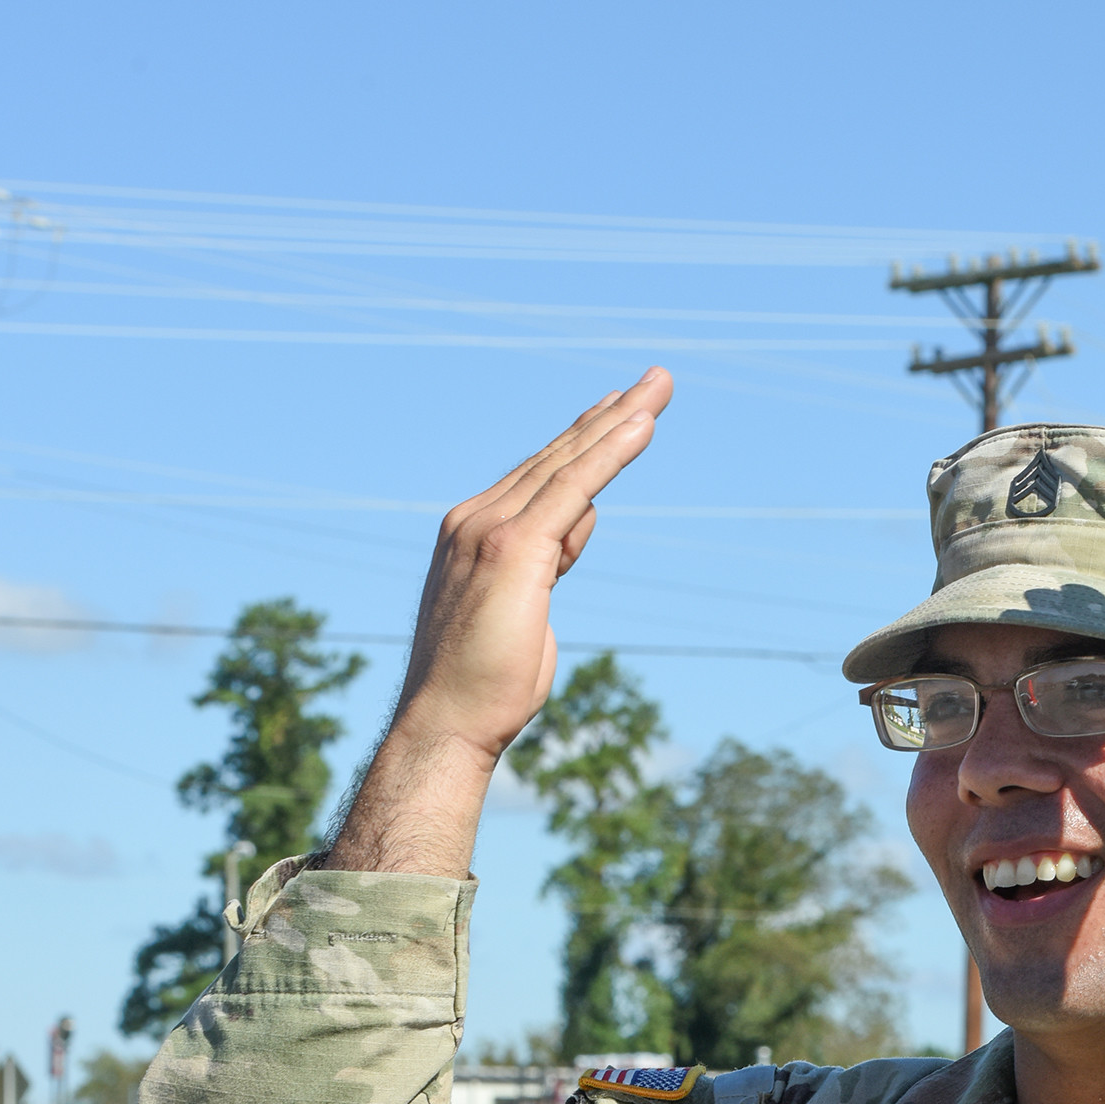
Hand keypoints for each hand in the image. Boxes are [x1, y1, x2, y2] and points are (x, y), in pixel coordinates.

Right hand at [393, 368, 673, 769]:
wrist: (446, 722)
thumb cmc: (484, 686)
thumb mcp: (529, 610)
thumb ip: (552, 560)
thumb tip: (580, 522)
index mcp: (475, 533)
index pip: (541, 476)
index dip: (584, 442)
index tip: (619, 412)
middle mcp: (476, 518)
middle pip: (556, 456)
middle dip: (610, 416)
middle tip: (655, 380)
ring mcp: (489, 528)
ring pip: (568, 461)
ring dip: (619, 421)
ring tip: (658, 387)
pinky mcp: (514, 547)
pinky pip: (573, 486)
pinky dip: (609, 452)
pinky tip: (642, 425)